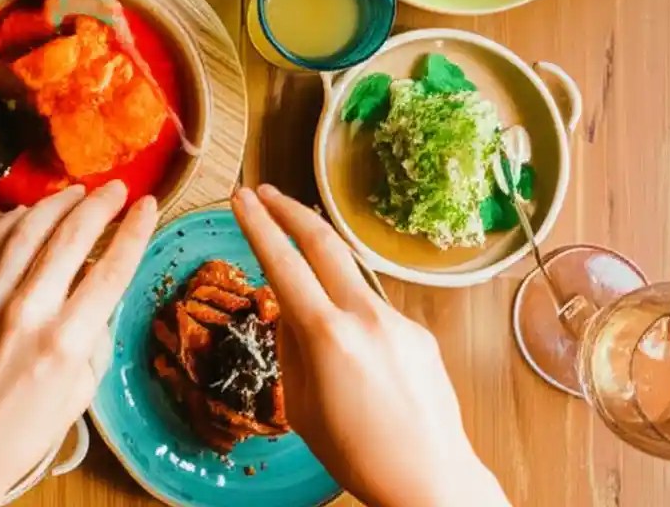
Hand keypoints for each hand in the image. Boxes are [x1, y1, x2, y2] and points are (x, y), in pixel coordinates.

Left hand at [0, 182, 158, 506]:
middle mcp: (26, 314)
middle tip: (114, 188)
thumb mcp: (79, 394)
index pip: (111, 270)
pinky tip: (28, 214)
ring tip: (75, 193)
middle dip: (99, 205)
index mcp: (65, 344)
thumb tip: (98, 293)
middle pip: (70, 238)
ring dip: (55, 203)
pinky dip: (10, 222)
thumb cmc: (21, 435)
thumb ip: (92, 340)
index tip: (147, 206)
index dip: (134, 231)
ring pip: (25, 230)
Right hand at [231, 185, 509, 506]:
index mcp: (328, 335)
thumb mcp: (301, 405)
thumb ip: (292, 348)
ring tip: (299, 275)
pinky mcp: (418, 334)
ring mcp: (397, 322)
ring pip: (349, 279)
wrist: (429, 478)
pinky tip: (350, 353)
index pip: (283, 264)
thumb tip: (290, 312)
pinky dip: (350, 314)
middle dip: (290, 210)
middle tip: (266, 192)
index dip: (257, 226)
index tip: (240, 199)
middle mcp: (366, 317)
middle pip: (324, 243)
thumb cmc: (356, 454)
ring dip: (320, 264)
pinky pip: (373, 312)